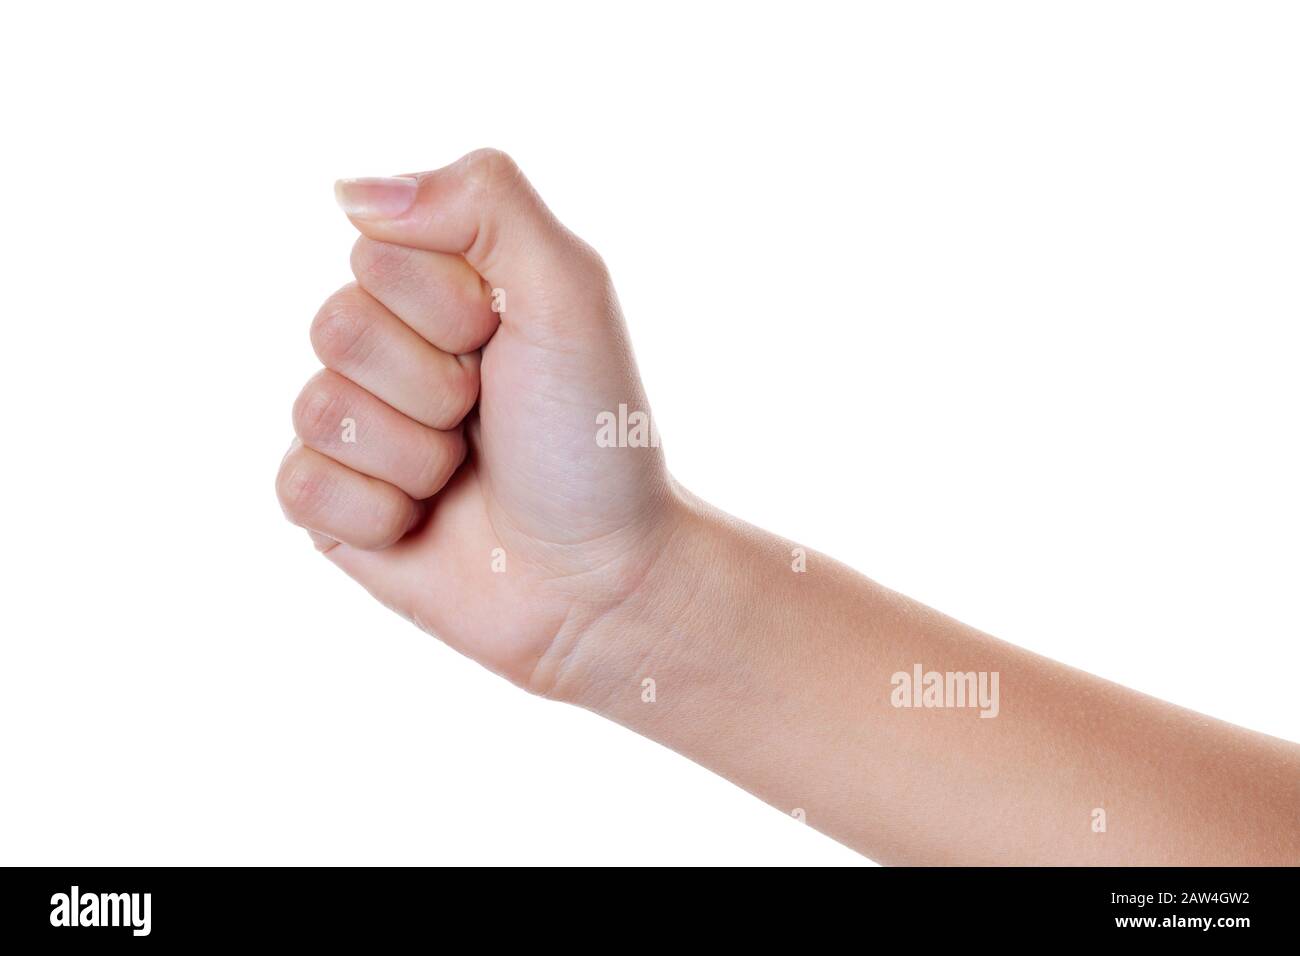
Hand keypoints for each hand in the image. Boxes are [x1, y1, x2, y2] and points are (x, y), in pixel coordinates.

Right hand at [276, 149, 677, 692]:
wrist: (600, 579)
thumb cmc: (593, 438)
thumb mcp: (570, 293)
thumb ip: (485, 200)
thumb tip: (349, 191)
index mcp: (441, 287)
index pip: (378, 250)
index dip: (449, 306)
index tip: (509, 345)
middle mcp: (390, 350)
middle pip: (337, 324)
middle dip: (433, 385)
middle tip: (488, 418)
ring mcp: (357, 429)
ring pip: (317, 405)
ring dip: (414, 454)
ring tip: (464, 475)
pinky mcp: (332, 507)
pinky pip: (298, 483)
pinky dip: (376, 512)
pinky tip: (423, 523)